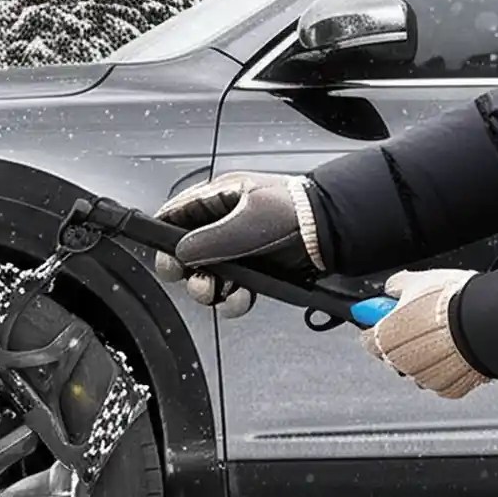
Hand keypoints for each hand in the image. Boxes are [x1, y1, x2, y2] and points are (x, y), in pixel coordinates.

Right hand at [154, 172, 324, 312]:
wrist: (335, 233)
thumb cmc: (296, 213)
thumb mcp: (246, 223)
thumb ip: (209, 240)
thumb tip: (180, 253)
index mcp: (221, 198)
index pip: (178, 214)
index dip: (165, 235)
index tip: (162, 255)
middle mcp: (226, 223)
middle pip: (189, 251)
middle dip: (188, 270)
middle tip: (196, 281)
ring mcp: (240, 247)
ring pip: (209, 274)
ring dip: (211, 289)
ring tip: (218, 292)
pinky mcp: (256, 269)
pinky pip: (233, 288)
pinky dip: (233, 298)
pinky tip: (241, 298)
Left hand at [360, 269, 489, 398]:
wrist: (487, 321)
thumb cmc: (450, 302)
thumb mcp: (417, 281)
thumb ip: (397, 287)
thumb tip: (392, 288)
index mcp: (385, 338)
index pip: (369, 339)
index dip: (380, 326)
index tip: (389, 318)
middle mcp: (400, 363)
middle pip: (393, 356)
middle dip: (404, 342)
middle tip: (424, 323)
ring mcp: (425, 378)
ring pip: (418, 369)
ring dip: (428, 356)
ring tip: (448, 336)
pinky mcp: (450, 388)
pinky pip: (444, 379)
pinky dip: (450, 368)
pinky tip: (460, 351)